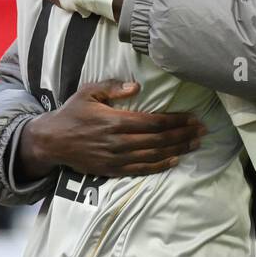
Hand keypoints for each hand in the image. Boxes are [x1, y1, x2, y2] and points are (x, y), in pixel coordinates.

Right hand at [19, 79, 205, 179]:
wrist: (52, 141)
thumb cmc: (72, 113)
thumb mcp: (89, 92)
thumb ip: (113, 88)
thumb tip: (137, 87)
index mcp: (115, 120)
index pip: (154, 122)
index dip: (176, 121)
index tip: (193, 118)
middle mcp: (119, 141)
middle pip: (159, 139)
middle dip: (184, 134)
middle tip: (203, 131)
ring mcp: (117, 158)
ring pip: (155, 154)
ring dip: (178, 149)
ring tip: (195, 144)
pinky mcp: (113, 170)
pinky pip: (142, 169)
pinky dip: (160, 165)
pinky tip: (175, 160)